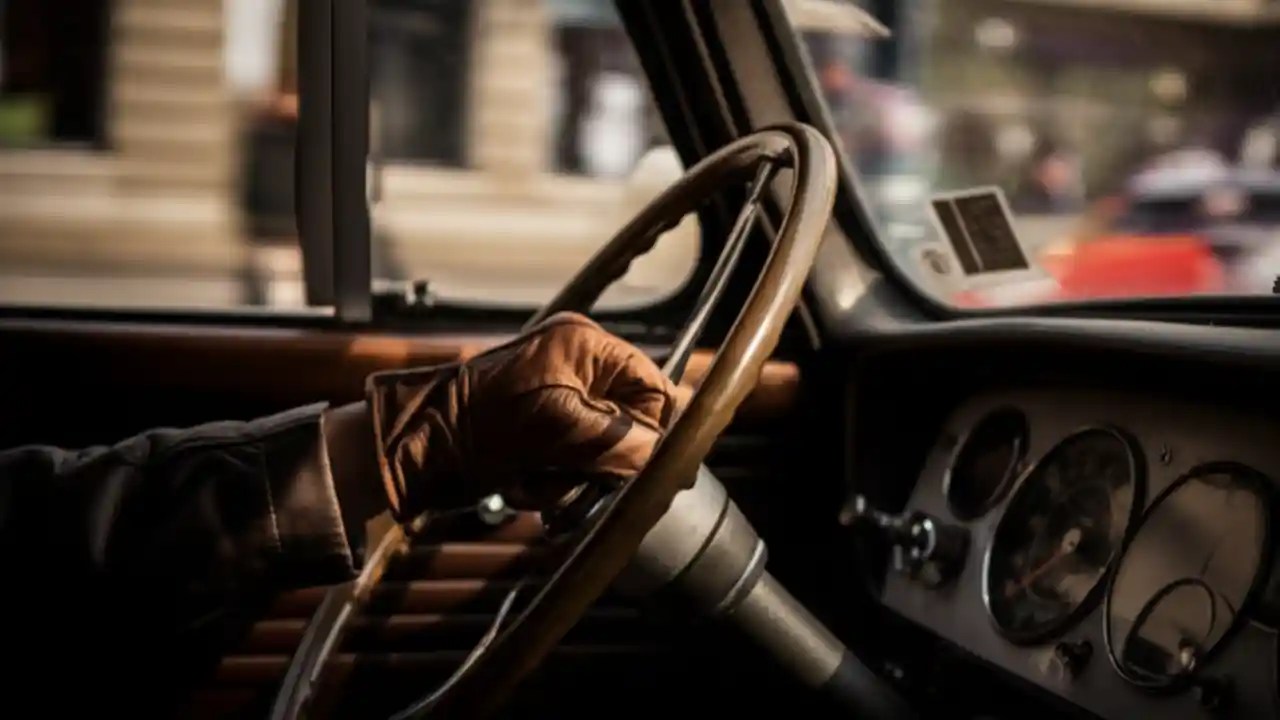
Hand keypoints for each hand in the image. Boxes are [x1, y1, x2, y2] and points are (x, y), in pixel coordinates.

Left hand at [358, 312, 688, 519]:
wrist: (414, 448)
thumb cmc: (478, 422)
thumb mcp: (563, 427)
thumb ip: (625, 441)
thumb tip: (670, 460)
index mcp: (584, 346)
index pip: (654, 387)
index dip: (656, 430)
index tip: (652, 467)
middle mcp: (575, 371)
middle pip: (629, 428)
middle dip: (602, 463)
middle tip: (577, 476)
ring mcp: (556, 406)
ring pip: (599, 458)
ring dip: (572, 481)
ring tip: (537, 483)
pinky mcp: (537, 438)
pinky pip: (569, 470)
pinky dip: (549, 486)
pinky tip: (522, 486)